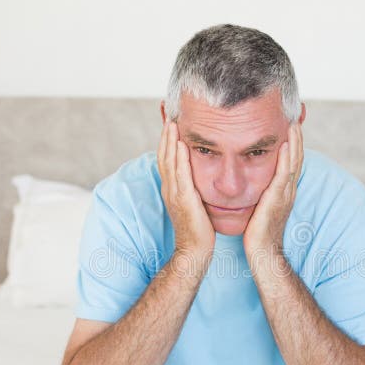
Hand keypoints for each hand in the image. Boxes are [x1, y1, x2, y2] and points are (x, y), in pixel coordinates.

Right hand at [157, 119, 215, 267]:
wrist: (195, 251)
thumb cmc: (198, 230)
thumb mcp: (195, 204)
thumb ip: (194, 188)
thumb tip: (200, 176)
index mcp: (172, 189)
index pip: (167, 159)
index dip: (167, 140)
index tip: (171, 121)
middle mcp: (170, 189)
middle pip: (164, 155)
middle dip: (166, 134)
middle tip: (168, 113)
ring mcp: (175, 194)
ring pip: (168, 162)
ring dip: (169, 140)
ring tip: (172, 121)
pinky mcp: (184, 200)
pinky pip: (180, 175)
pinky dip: (178, 158)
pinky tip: (180, 143)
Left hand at [243, 123, 303, 256]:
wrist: (262, 253)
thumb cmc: (258, 233)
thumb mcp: (261, 207)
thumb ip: (260, 193)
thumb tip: (253, 181)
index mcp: (283, 191)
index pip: (290, 161)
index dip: (292, 142)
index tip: (289, 123)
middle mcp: (288, 190)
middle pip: (296, 157)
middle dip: (297, 136)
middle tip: (296, 115)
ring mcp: (285, 195)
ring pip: (293, 162)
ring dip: (294, 142)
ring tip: (293, 123)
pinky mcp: (277, 200)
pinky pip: (283, 175)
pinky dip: (286, 159)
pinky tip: (285, 144)